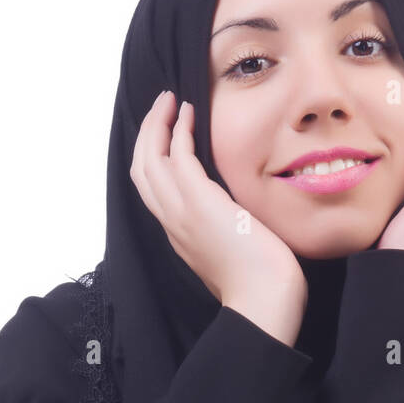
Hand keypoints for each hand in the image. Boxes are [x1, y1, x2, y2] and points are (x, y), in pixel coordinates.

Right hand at [130, 91, 306, 343]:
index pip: (152, 190)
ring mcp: (180, 212)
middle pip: (140, 170)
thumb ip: (226, 231)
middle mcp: (171, 223)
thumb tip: (240, 216)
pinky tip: (189, 112)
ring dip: (156, 124)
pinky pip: (177, 155)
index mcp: (179, 235)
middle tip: (162, 107)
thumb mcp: (234, 252)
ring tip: (170, 100)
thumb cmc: (260, 284)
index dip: (153, 158)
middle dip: (147, 134)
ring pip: (149, 158)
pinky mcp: (198, 201)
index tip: (167, 135)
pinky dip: (178, 129)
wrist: (263, 302)